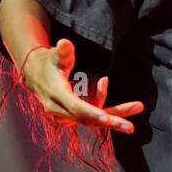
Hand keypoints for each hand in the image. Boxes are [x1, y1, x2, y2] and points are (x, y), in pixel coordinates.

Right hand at [22, 38, 143, 133]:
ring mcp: (65, 116)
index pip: (76, 108)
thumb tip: (65, 43)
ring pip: (93, 120)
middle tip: (131, 127)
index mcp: (56, 95)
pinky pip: (91, 116)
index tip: (107, 119)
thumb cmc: (48, 62)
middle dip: (111, 122)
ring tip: (137, 106)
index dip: (91, 113)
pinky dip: (104, 107)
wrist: (34, 75)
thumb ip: (62, 51)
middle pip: (88, 120)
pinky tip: (104, 84)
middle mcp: (60, 110)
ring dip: (115, 115)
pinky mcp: (71, 118)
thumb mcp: (54, 54)